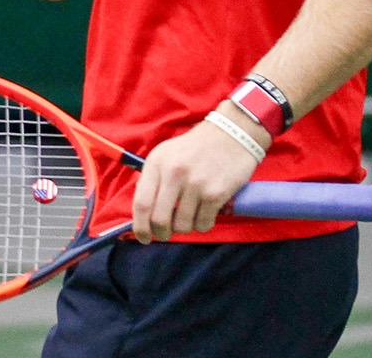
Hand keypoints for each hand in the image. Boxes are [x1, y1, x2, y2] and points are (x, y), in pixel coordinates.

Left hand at [130, 107, 265, 241]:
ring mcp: (196, 184)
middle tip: (166, 234)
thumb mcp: (166, 154)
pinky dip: (202, 225)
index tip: (143, 238)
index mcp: (157, 163)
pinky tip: (205, 214)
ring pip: (182, 225)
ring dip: (184, 228)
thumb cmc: (195, 147)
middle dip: (161, 233)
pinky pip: (203, 224)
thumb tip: (144, 214)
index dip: (139, 226)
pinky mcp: (216, 194)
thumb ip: (154, 180)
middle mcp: (174, 173)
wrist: (232, 134)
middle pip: (159, 219)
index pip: (141, 203)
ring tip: (189, 217)